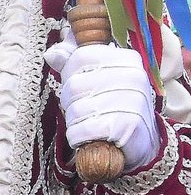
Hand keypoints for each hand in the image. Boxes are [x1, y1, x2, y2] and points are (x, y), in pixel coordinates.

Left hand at [45, 31, 161, 170]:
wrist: (141, 141)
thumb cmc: (115, 106)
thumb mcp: (99, 78)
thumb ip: (74, 63)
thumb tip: (52, 53)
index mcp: (126, 59)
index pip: (81, 56)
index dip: (71, 73)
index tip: (82, 84)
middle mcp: (132, 76)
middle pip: (74, 84)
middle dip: (71, 100)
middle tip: (87, 108)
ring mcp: (131, 101)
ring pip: (75, 108)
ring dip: (75, 120)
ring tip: (91, 121)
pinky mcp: (125, 126)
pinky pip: (82, 129)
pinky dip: (79, 136)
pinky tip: (91, 135)